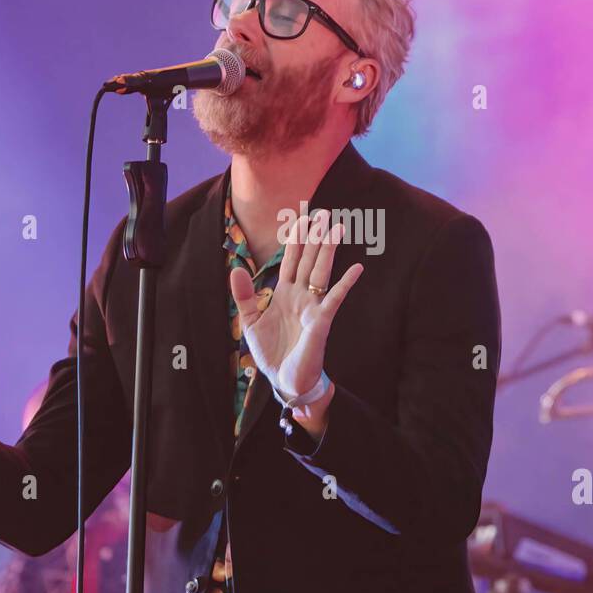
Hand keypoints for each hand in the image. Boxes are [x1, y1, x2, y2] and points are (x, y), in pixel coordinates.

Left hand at [229, 210, 362, 409]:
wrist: (285, 381)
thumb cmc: (272, 352)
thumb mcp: (250, 321)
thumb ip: (244, 295)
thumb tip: (236, 268)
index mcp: (284, 293)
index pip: (291, 259)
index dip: (295, 238)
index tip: (300, 216)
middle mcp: (301, 295)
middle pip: (309, 259)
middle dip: (315, 236)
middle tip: (323, 212)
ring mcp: (313, 306)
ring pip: (321, 271)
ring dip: (328, 250)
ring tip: (336, 227)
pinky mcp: (321, 321)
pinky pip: (335, 298)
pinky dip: (345, 284)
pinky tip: (356, 268)